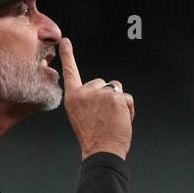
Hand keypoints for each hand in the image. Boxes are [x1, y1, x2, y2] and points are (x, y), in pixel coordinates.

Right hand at [58, 37, 133, 159]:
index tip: (65, 41)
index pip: (70, 72)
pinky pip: (127, 98)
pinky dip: (128, 110)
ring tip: (112, 120)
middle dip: (107, 96)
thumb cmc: (93, 138)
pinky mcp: (116, 98)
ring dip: (119, 102)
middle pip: (102, 83)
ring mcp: (101, 94)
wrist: (101, 151)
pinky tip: (121, 121)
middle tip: (104, 117)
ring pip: (116, 88)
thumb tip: (100, 92)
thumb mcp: (81, 116)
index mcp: (73, 98)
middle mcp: (85, 93)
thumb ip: (87, 100)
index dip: (68, 55)